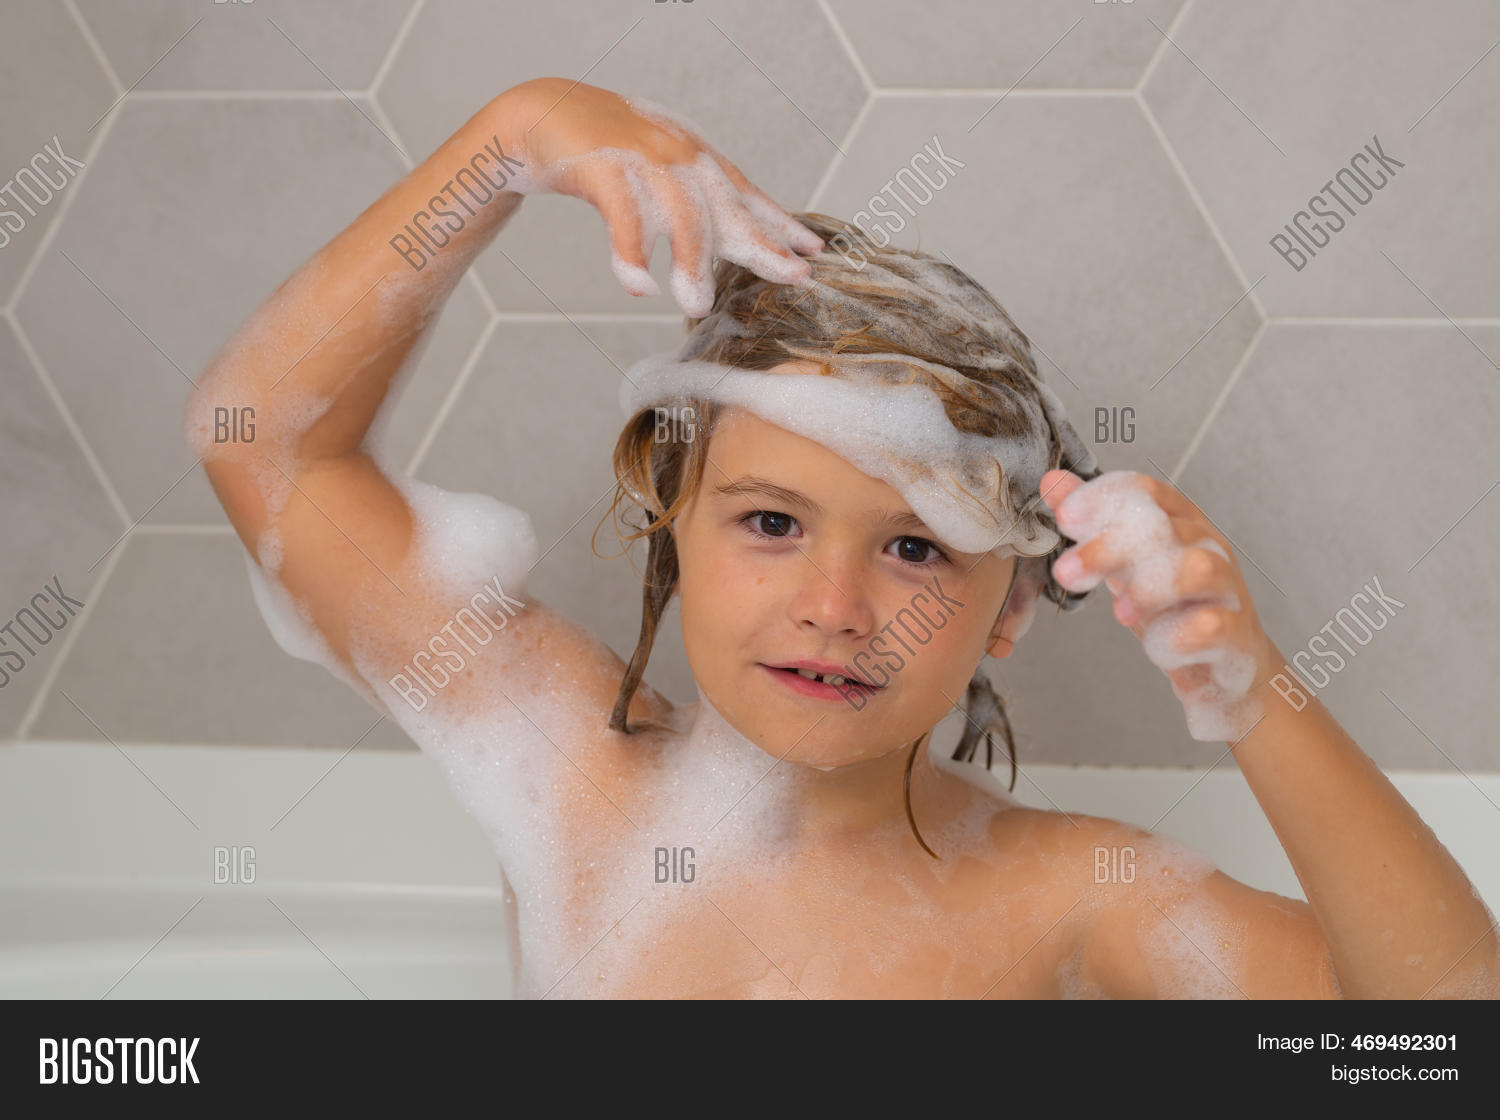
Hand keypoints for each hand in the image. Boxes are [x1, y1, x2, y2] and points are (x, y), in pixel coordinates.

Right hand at [495, 77, 823, 315]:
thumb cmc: (609, 153)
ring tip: (697, 305)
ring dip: (693, 263)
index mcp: (695, 160)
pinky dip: (632, 255)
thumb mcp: (662, 173)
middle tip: (794, 278)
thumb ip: (697, 202)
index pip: (747, 196)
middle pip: (729, 208)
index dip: (780, 225)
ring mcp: (644, 161)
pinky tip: (640, 286)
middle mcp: (679, 158)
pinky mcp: (605, 169)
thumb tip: (739, 239)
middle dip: (763, 244)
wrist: (544, 114)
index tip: (814, 253)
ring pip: (683, 216)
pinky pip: (626, 220)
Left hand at [1039, 468, 1278, 739]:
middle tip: (1067, 572)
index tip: (1064, 518)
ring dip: (1149, 588)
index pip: (1146, 491)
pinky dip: (1177, 636)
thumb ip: (1094, 524)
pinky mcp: (1236, 632)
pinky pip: (1210, 626)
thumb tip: (1052, 482)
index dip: (1103, 499)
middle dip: (1108, 548)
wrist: (1221, 664)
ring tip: (1120, 614)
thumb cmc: (1173, 606)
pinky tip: (1155, 644)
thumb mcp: (1126, 562)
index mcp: (1180, 522)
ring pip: (1197, 568)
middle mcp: (1208, 546)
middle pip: (1163, 529)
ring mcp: (1227, 587)